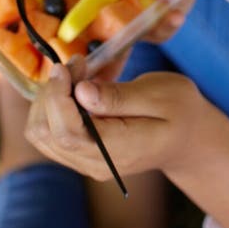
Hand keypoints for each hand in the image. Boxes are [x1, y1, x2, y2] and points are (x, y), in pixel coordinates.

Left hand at [26, 64, 206, 180]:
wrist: (188, 140)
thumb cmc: (181, 112)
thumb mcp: (161, 95)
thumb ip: (120, 96)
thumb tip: (81, 92)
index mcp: (119, 149)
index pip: (66, 132)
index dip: (55, 97)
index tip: (65, 67)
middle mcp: (96, 163)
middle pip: (45, 134)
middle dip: (50, 93)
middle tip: (76, 65)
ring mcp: (86, 162)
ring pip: (40, 135)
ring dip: (48, 99)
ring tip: (76, 74)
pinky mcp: (81, 154)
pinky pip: (49, 133)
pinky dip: (53, 106)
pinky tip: (76, 88)